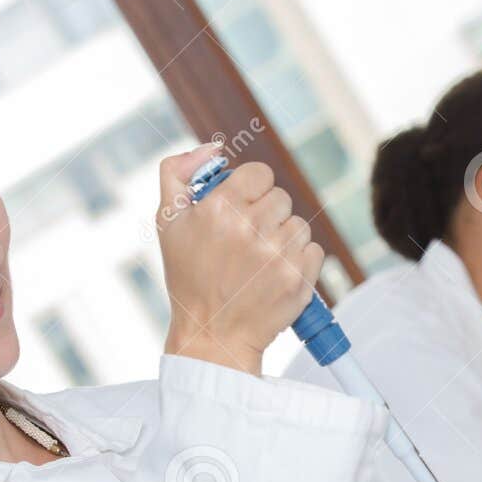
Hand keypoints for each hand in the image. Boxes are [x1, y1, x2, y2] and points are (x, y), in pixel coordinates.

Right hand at [156, 144, 322, 374]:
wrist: (212, 334)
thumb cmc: (189, 277)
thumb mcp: (168, 221)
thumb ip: (178, 172)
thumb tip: (213, 147)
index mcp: (220, 208)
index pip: (260, 173)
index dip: (251, 190)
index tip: (241, 208)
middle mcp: (250, 228)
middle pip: (281, 198)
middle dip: (266, 215)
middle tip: (245, 242)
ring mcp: (278, 254)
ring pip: (298, 224)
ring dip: (283, 239)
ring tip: (258, 262)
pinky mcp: (299, 278)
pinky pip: (313, 250)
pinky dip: (299, 261)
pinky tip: (274, 275)